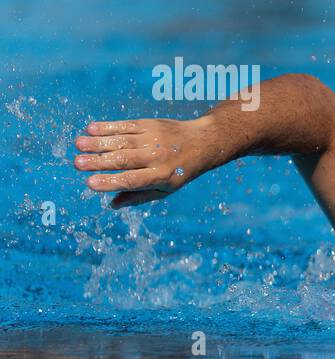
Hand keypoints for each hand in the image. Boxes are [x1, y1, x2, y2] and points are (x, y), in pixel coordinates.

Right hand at [74, 118, 214, 208]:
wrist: (203, 141)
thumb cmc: (180, 170)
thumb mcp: (166, 189)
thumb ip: (139, 196)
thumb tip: (112, 205)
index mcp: (161, 176)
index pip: (132, 181)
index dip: (111, 183)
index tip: (90, 183)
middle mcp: (157, 157)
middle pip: (124, 160)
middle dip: (99, 162)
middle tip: (77, 163)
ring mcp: (153, 138)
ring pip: (122, 141)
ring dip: (98, 142)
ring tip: (78, 145)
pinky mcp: (150, 124)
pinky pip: (126, 125)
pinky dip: (108, 126)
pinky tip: (91, 129)